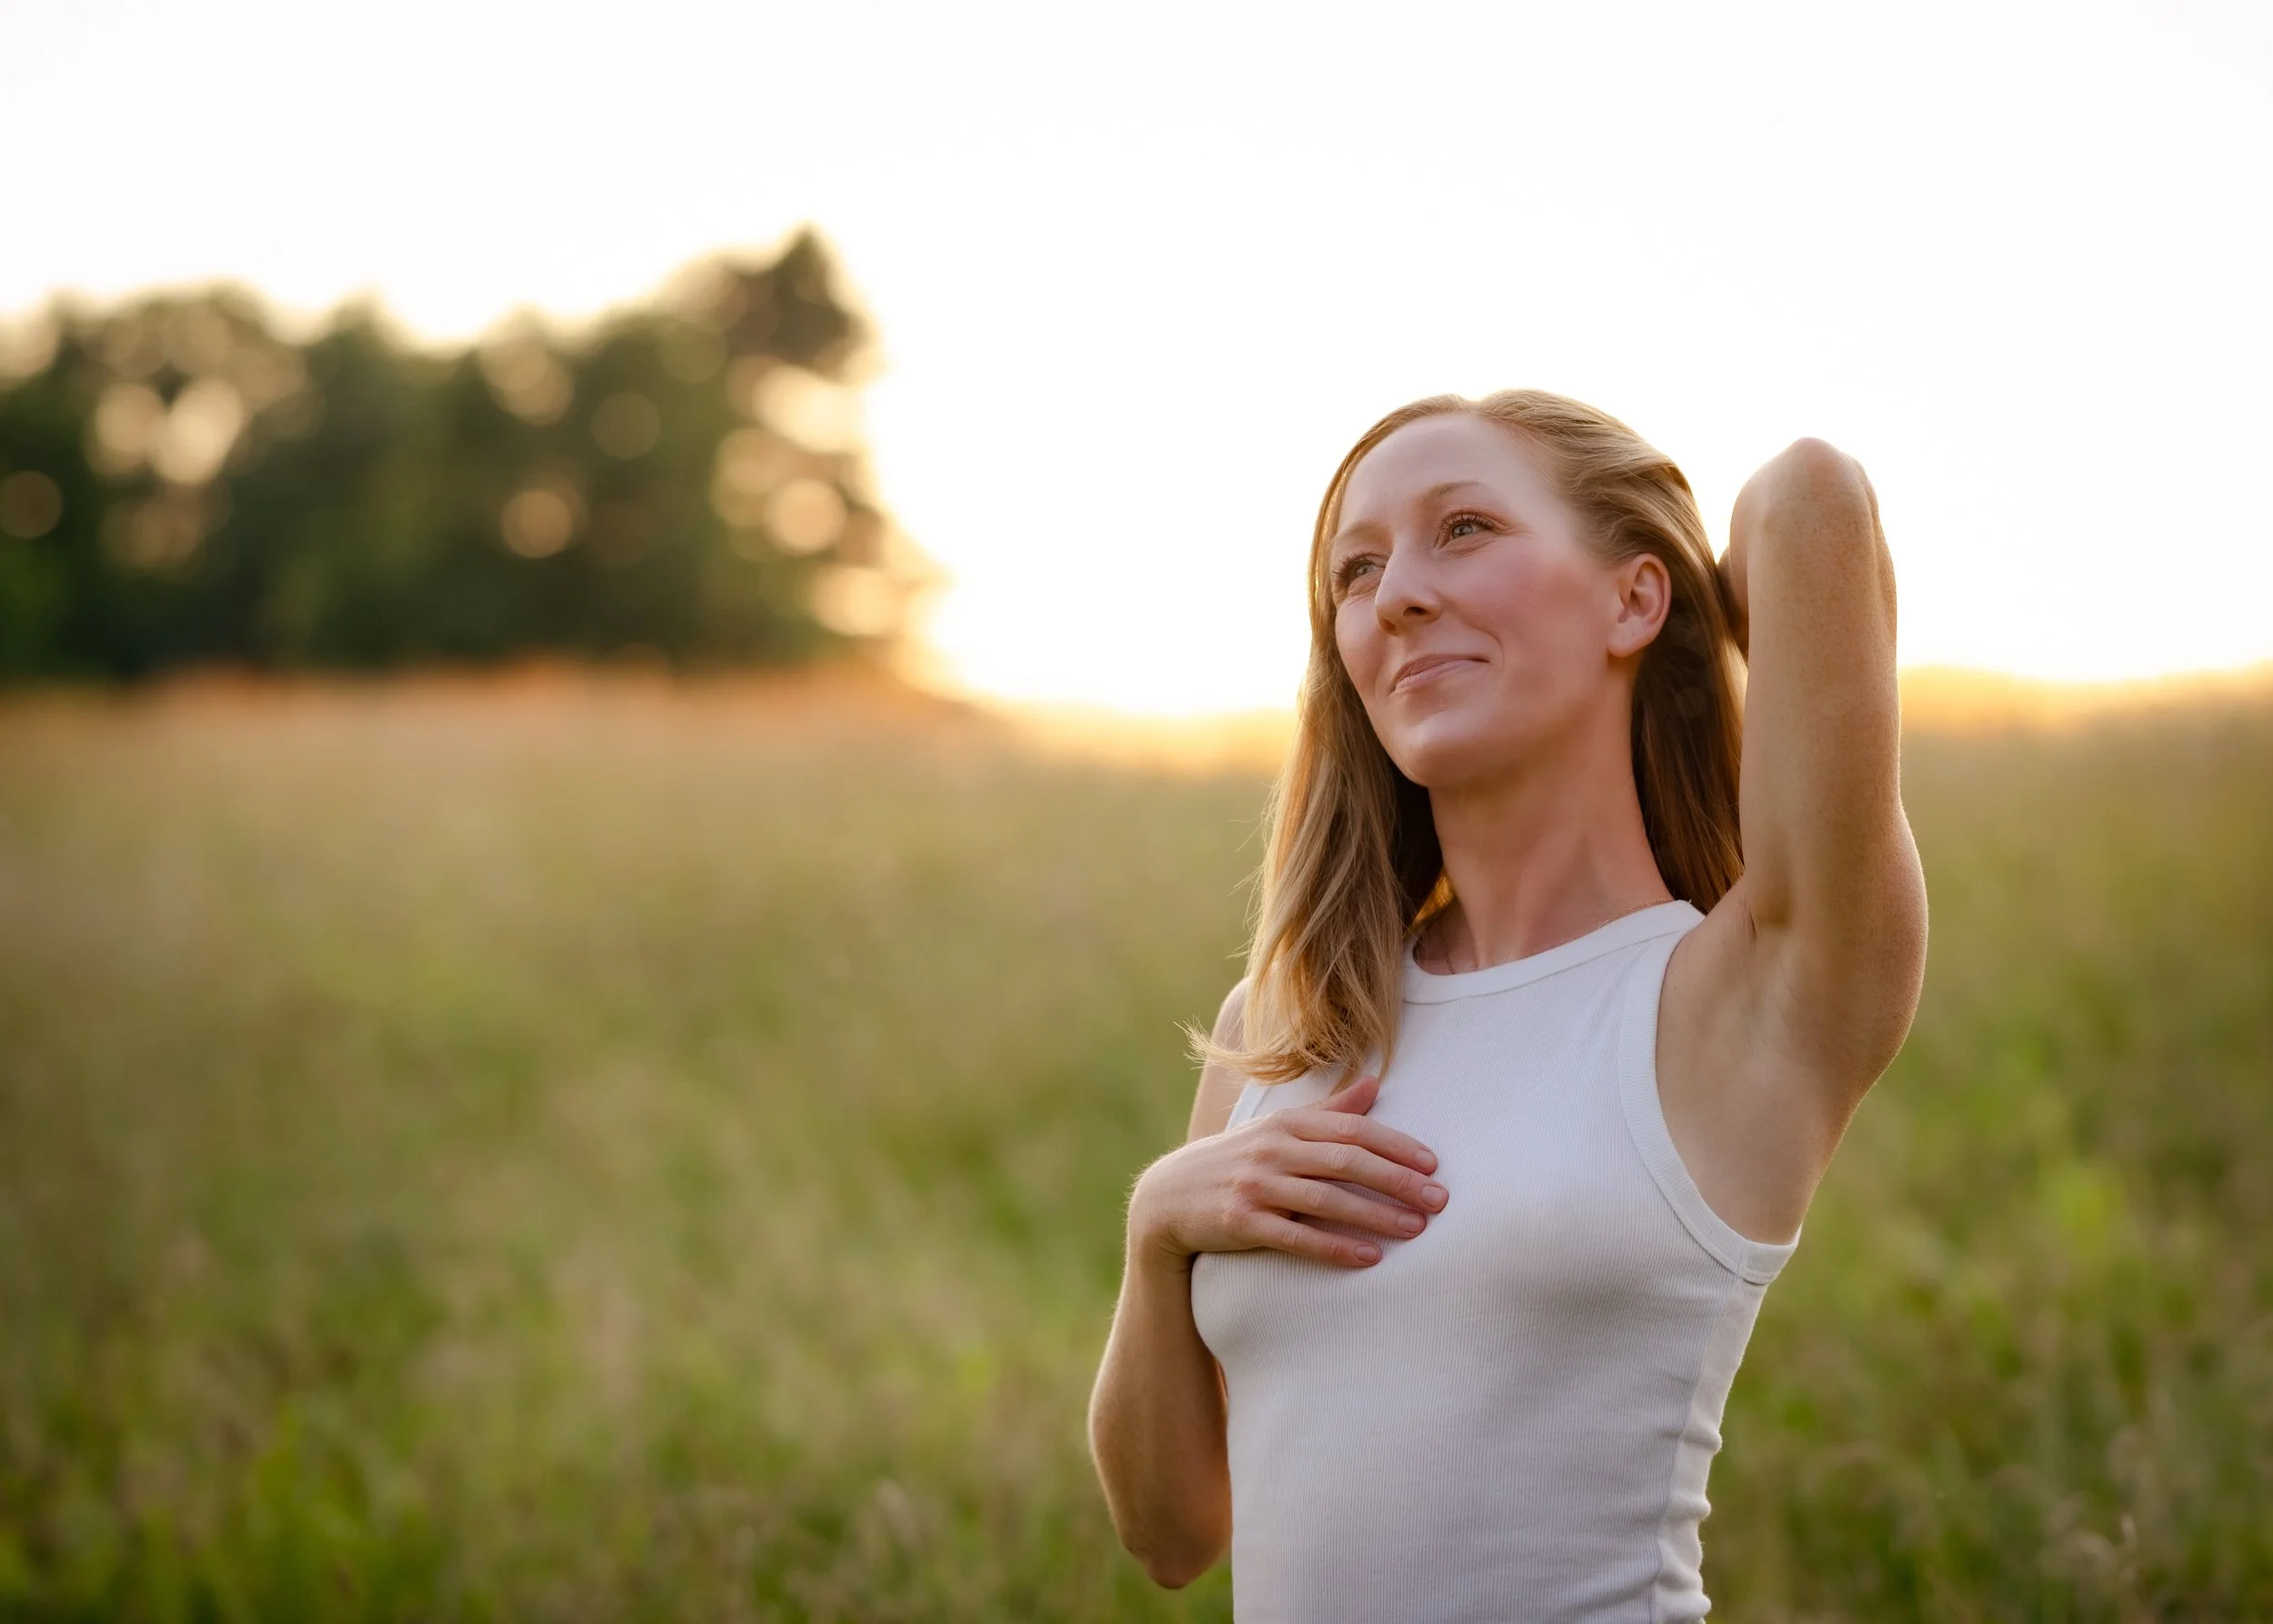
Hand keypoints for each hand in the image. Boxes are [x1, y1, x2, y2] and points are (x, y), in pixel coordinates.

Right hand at [1129, 1073, 1448, 1269]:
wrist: (1167, 1199)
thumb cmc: (1235, 1161)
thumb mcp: (1278, 1129)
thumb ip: (1328, 1110)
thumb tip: (1375, 1084)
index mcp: (1287, 1124)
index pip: (1351, 1130)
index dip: (1395, 1145)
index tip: (1433, 1165)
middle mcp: (1272, 1150)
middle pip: (1346, 1161)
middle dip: (1397, 1181)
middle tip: (1440, 1200)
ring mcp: (1255, 1185)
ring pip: (1326, 1200)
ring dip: (1375, 1214)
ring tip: (1415, 1229)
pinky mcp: (1240, 1222)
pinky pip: (1296, 1237)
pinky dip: (1335, 1248)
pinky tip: (1369, 1258)